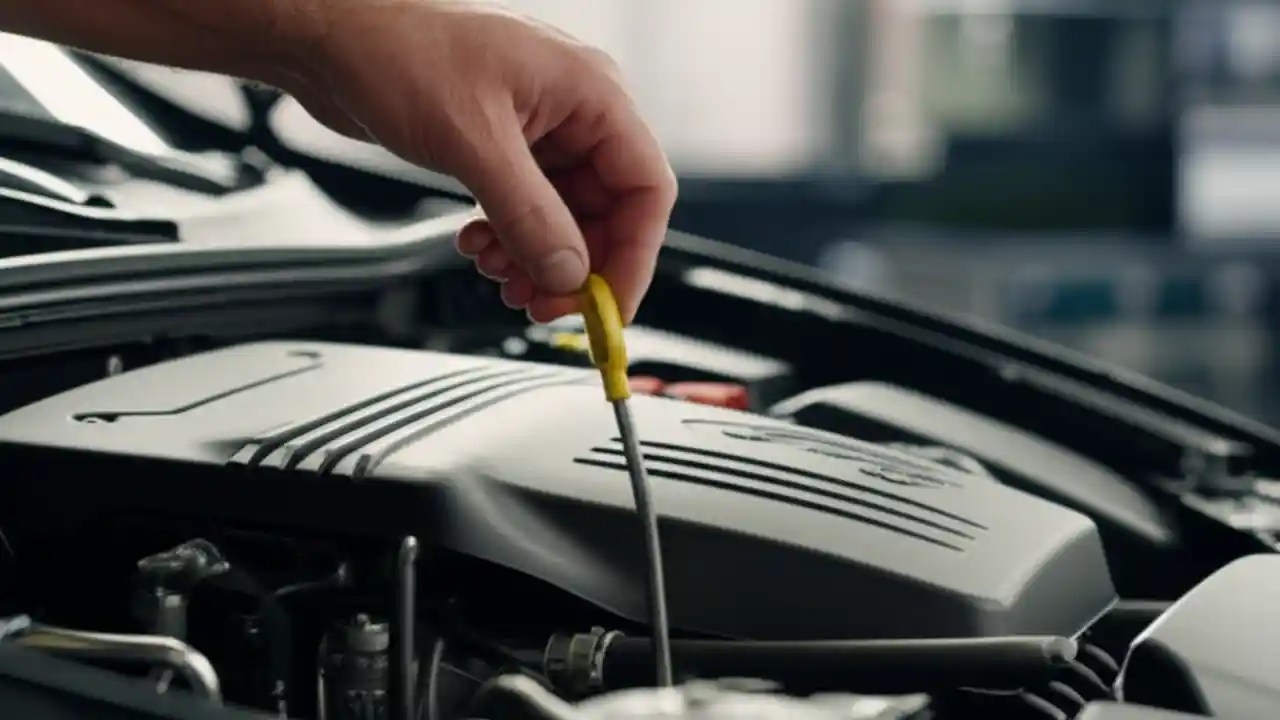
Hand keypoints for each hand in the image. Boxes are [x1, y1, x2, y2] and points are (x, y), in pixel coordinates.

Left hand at [287, 0, 676, 322]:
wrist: (332, 33)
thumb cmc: (398, 49)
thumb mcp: (473, 142)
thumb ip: (529, 216)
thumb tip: (568, 273)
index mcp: (591, 92)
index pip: (646, 188)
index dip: (632, 256)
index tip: (605, 307)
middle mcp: (574, 110)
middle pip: (608, 211)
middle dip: (575, 266)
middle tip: (540, 304)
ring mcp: (539, 128)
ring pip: (565, 217)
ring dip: (537, 258)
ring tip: (498, 275)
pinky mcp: (503, 145)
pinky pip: (528, 208)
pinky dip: (510, 237)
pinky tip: (478, 244)